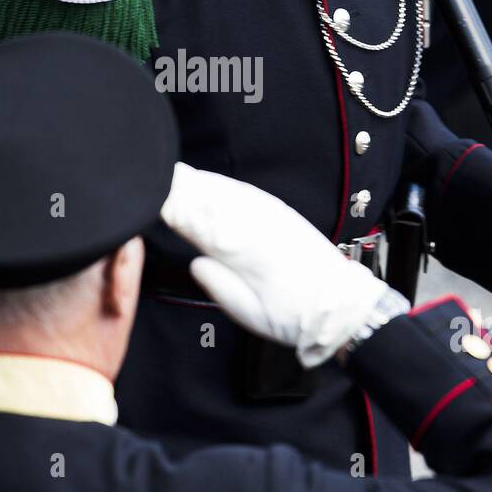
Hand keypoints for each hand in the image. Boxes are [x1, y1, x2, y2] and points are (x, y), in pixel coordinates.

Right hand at [160, 163, 408, 365]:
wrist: (339, 306)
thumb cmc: (293, 317)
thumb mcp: (251, 314)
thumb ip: (220, 286)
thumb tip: (196, 263)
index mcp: (245, 255)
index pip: (201, 227)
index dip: (176, 210)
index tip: (152, 198)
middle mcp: (257, 230)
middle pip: (210, 204)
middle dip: (182, 190)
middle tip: (152, 177)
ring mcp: (270, 219)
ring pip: (226, 194)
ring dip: (199, 184)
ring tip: (173, 174)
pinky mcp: (281, 215)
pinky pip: (246, 194)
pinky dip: (223, 185)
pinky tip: (209, 181)